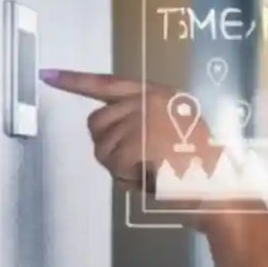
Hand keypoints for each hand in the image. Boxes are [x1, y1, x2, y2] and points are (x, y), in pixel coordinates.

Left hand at [40, 69, 255, 225]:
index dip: (75, 81)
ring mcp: (141, 120)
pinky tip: (151, 178)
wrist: (219, 191)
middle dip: (108, 147)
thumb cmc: (202, 169)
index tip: (47, 75)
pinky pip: (111, 164)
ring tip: (152, 172)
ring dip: (119, 168)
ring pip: (101, 148)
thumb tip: (111, 130)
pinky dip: (126, 178)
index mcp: (159, 94)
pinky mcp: (136, 142)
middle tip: (138, 164)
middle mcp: (148, 100)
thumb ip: (147, 121)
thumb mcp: (178, 129)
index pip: (108, 83)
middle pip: (97, 123)